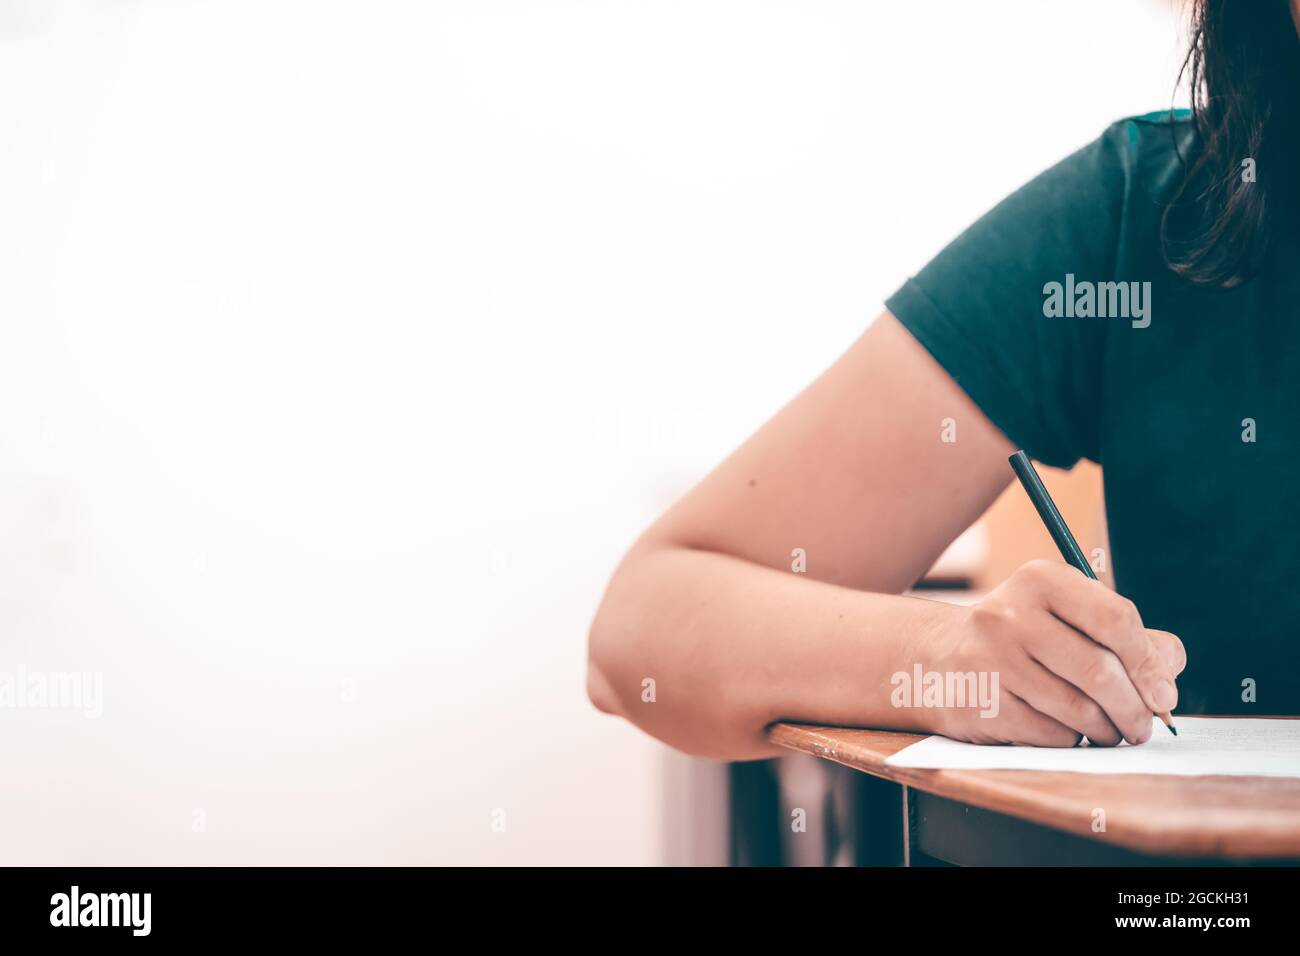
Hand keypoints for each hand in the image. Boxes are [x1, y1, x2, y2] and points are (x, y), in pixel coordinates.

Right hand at [927, 560, 1185, 746]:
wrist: (941, 659)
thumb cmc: (1024, 639)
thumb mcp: (1069, 617)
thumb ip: (1129, 637)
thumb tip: (1169, 673)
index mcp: (1041, 580)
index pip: (1115, 619)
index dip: (1149, 664)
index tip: (1164, 695)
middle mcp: (1010, 614)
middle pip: (1100, 671)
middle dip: (1135, 709)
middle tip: (1144, 726)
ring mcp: (992, 659)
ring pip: (1080, 710)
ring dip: (1108, 730)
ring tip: (1110, 730)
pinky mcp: (982, 702)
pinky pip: (1051, 734)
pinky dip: (1071, 739)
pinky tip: (1065, 728)